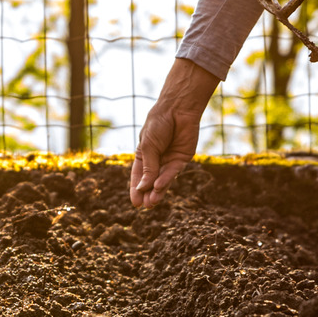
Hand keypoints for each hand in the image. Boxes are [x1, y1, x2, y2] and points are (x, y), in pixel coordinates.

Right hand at [132, 58, 217, 208]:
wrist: (177, 109)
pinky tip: (159, 187)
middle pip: (150, 181)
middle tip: (143, 206)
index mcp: (143, 155)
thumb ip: (148, 167)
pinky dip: (166, 180)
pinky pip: (173, 172)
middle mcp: (156, 160)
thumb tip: (143, 188)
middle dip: (147, 194)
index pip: (138, 176)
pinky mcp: (182, 159)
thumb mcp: (148, 146)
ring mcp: (169, 160)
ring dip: (157, 191)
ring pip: (162, 180)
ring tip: (152, 203)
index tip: (134, 203)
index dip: (136, 189)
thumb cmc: (158, 124)